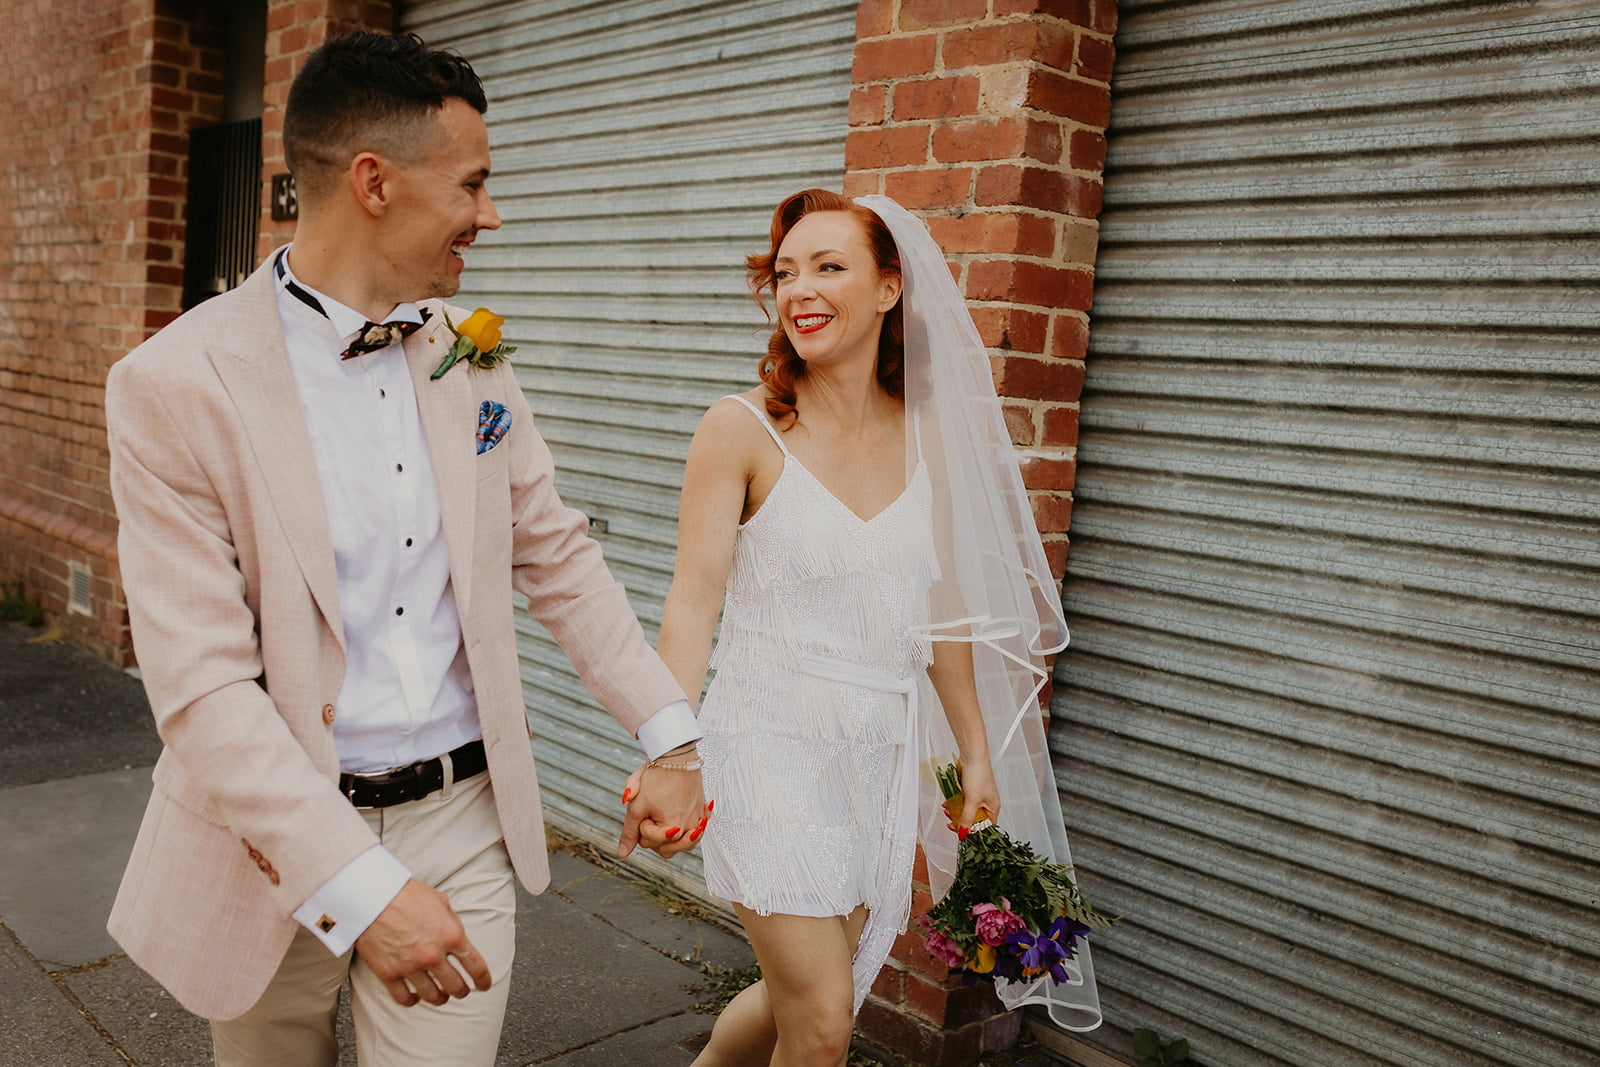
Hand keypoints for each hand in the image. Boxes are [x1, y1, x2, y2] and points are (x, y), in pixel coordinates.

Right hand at [354, 878, 491, 1006]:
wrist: (372, 895)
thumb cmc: (406, 893)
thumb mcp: (440, 901)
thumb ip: (452, 923)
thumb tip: (457, 938)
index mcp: (452, 935)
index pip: (476, 966)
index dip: (483, 980)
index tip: (484, 985)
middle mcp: (434, 954)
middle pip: (456, 987)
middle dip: (462, 991)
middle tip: (461, 990)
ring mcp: (411, 966)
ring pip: (433, 996)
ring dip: (440, 998)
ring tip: (441, 995)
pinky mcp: (388, 973)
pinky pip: (405, 999)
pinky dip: (413, 1001)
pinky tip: (415, 996)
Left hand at [617, 759, 709, 857]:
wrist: (676, 754)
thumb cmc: (656, 778)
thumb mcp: (637, 806)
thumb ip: (629, 832)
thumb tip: (622, 853)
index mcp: (672, 829)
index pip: (648, 843)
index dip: (641, 827)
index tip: (645, 808)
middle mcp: (689, 828)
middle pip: (666, 850)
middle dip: (655, 837)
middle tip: (652, 816)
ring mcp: (698, 819)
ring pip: (684, 844)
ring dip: (673, 839)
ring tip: (666, 823)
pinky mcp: (703, 809)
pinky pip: (697, 829)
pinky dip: (690, 829)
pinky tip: (682, 818)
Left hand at [944, 757, 1000, 839]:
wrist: (972, 756)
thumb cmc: (978, 774)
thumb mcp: (971, 800)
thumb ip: (967, 818)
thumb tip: (963, 833)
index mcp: (993, 808)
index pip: (984, 827)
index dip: (972, 831)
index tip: (960, 832)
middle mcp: (987, 803)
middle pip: (974, 819)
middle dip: (961, 820)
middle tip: (950, 821)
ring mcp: (978, 796)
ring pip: (966, 810)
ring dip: (956, 812)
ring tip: (947, 810)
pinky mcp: (970, 790)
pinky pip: (962, 801)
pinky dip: (954, 803)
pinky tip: (947, 803)